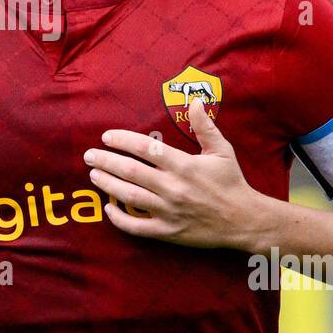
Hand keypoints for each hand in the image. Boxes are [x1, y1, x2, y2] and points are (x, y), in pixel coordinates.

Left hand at [83, 97, 263, 249]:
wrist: (244, 221)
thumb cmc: (231, 182)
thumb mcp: (221, 151)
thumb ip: (205, 126)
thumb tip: (196, 100)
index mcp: (184, 165)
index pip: (146, 148)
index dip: (122, 141)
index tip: (106, 136)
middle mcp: (173, 188)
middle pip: (130, 171)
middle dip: (105, 161)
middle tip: (89, 155)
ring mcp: (168, 211)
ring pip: (129, 197)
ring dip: (107, 184)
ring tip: (93, 175)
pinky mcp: (167, 231)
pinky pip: (136, 226)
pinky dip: (119, 218)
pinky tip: (109, 208)